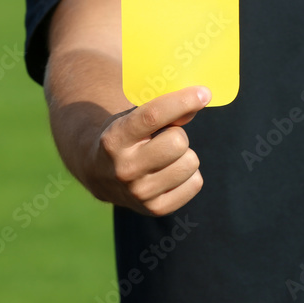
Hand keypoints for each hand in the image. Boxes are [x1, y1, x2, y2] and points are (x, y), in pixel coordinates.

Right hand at [87, 85, 211, 215]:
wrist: (100, 174)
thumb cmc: (126, 137)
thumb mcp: (134, 117)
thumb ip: (165, 109)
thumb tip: (199, 100)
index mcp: (115, 139)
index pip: (153, 116)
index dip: (181, 101)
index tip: (203, 93)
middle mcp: (124, 168)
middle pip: (178, 142)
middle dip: (178, 135)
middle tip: (166, 138)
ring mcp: (139, 192)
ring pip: (190, 162)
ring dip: (185, 155)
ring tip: (166, 157)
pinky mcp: (155, 209)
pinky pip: (195, 183)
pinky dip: (189, 175)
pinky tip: (170, 173)